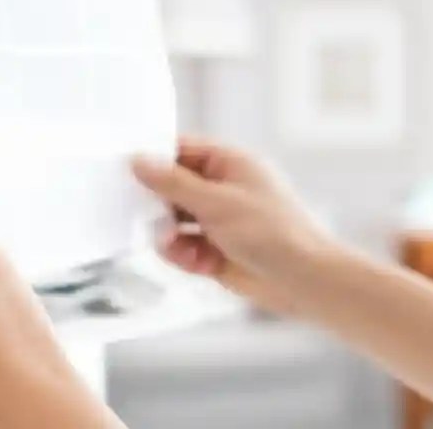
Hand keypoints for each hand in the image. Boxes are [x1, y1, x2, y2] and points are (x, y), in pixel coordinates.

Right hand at [132, 137, 337, 315]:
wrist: (304, 281)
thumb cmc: (272, 232)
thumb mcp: (215, 202)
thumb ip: (172, 182)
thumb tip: (139, 161)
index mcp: (229, 164)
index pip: (182, 150)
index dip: (155, 159)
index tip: (128, 169)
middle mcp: (223, 189)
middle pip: (173, 188)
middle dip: (160, 206)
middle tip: (149, 217)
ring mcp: (219, 221)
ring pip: (174, 221)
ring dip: (170, 236)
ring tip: (177, 247)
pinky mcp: (217, 250)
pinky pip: (184, 247)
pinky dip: (184, 256)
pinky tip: (195, 264)